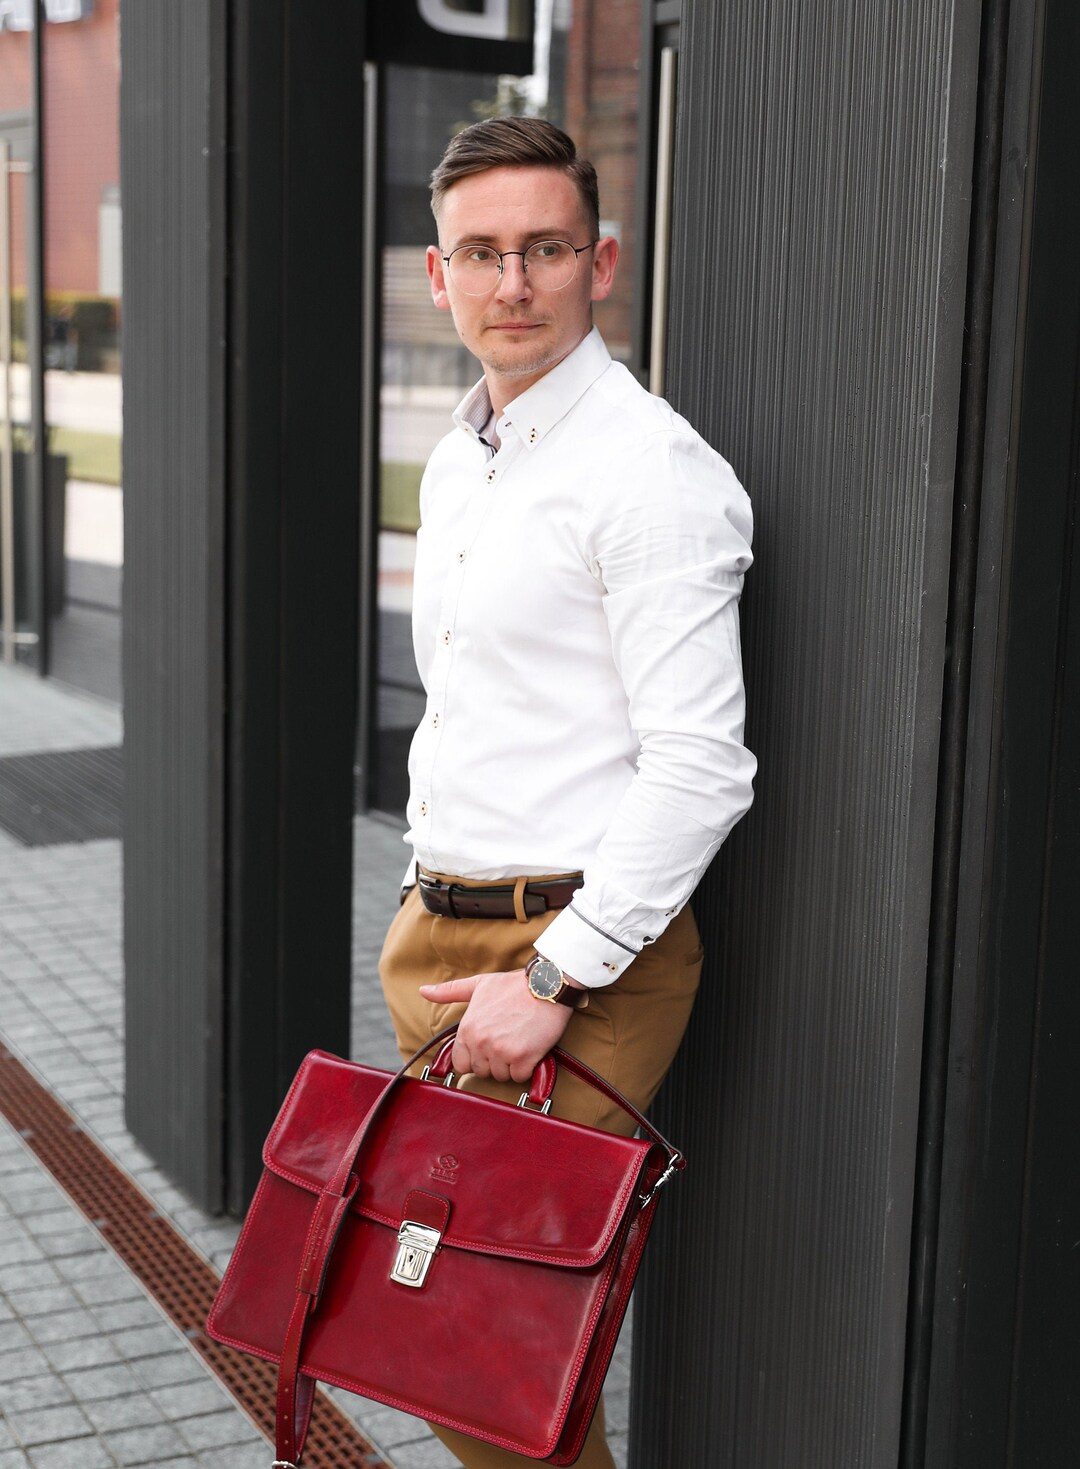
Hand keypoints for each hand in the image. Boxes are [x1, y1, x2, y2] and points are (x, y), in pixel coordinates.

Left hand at [418, 969, 576, 1083]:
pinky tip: (530, 1048)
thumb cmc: (513, 986)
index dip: (476, 1058)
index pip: (461, 1064)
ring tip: (519, 1041)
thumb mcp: (479, 985)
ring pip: (501, 1076)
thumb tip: (423, 991)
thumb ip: (449, 991)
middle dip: (495, 1061)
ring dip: (511, 1065)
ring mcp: (500, 1051)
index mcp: (467, 1029)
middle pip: (482, 1071)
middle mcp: (480, 1042)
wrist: (546, 986)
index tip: (489, 1046)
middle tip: (508, 1040)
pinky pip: (520, 1077)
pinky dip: (527, 1067)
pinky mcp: (522, 1057)